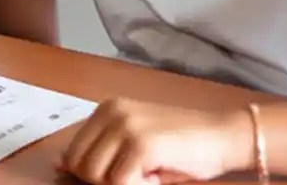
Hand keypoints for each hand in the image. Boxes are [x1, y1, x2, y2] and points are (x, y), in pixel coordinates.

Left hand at [59, 99, 253, 184]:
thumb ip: (100, 151)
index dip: (92, 175)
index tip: (120, 174)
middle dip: (104, 181)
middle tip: (139, 176)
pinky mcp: (141, 145)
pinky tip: (158, 178)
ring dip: (122, 184)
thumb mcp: (133, 144)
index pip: (73, 152)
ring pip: (96, 176)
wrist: (225, 136)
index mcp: (106, 109)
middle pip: (81, 166)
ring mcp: (125, 126)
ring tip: (149, 174)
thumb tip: (61, 166)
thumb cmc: (183, 145)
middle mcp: (111, 112)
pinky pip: (120, 184)